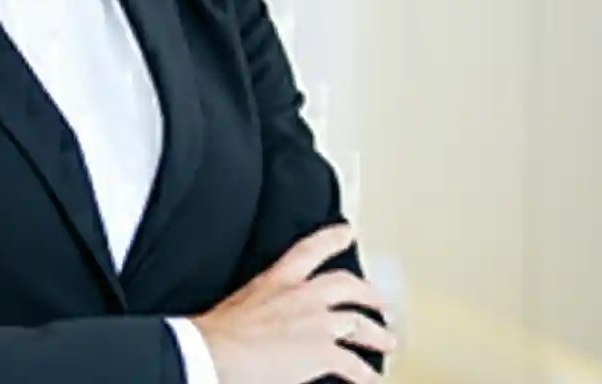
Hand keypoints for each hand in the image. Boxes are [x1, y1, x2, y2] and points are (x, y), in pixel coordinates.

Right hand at [192, 224, 395, 383]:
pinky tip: (371, 379)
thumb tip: (260, 320)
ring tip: (387, 341)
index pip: (309, 250)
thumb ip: (260, 305)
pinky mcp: (323, 351)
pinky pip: (354, 364)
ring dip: (378, 334)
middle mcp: (302, 296)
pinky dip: (366, 374)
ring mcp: (316, 323)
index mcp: (276, 280)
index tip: (346, 231)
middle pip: (347, 285)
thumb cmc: (217, 334)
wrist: (214, 352)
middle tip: (380, 301)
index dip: (331, 238)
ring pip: (360, 323)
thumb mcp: (240, 304)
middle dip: (369, 293)